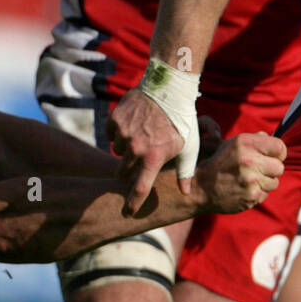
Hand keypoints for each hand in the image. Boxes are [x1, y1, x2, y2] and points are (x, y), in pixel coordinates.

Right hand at [108, 91, 195, 214]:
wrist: (169, 88)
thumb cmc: (182, 120)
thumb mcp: (189, 147)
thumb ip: (185, 171)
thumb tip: (185, 193)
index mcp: (154, 157)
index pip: (140, 188)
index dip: (133, 204)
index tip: (127, 213)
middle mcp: (136, 148)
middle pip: (123, 172)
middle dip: (128, 171)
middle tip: (138, 160)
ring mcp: (124, 133)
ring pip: (117, 152)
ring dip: (125, 150)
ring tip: (140, 136)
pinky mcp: (115, 120)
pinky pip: (110, 135)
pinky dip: (118, 133)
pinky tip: (132, 125)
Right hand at [197, 133, 286, 213]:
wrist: (200, 188)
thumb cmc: (219, 163)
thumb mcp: (233, 144)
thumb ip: (255, 139)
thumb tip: (272, 138)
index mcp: (245, 143)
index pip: (280, 147)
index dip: (278, 153)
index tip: (273, 157)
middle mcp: (249, 160)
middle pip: (279, 167)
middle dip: (271, 169)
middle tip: (259, 170)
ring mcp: (251, 179)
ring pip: (274, 182)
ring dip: (265, 182)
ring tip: (249, 180)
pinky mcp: (251, 196)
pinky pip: (265, 194)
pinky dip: (257, 193)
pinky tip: (244, 189)